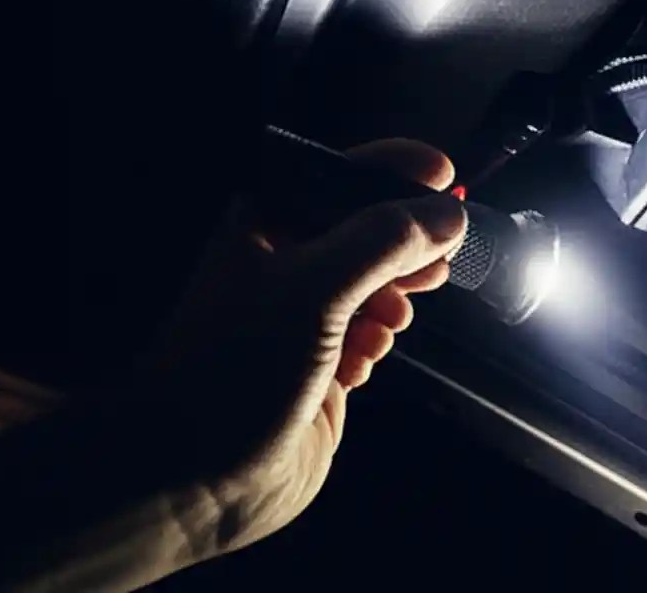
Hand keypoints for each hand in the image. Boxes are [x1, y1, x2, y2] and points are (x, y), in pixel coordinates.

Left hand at [155, 138, 465, 562]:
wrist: (196, 476)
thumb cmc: (239, 365)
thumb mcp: (311, 288)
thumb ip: (383, 242)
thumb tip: (450, 213)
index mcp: (262, 224)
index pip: (335, 173)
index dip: (392, 170)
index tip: (446, 177)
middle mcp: (281, 263)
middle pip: (365, 230)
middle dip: (405, 246)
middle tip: (440, 264)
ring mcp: (300, 317)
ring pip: (374, 284)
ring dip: (392, 301)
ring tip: (390, 324)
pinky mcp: (319, 365)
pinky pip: (368, 334)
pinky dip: (376, 344)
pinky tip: (363, 364)